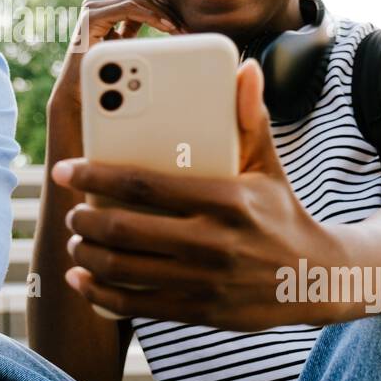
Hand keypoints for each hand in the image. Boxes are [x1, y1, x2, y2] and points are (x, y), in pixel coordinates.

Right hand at [47, 0, 184, 129]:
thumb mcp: (123, 44)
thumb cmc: (102, 73)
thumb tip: (164, 20)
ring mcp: (93, 8)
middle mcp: (98, 4)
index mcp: (106, 8)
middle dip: (168, 8)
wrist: (79, 92)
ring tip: (178, 29)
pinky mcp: (92, 17)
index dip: (166, 6)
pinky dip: (150, 16)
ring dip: (163, 13)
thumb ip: (134, 27)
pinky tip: (165, 27)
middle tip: (186, 27)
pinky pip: (128, 8)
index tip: (183, 24)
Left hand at [50, 58, 354, 331]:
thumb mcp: (268, 164)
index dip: (95, 175)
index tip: (64, 168)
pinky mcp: (200, 312)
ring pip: (125, 269)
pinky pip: (137, 304)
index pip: (143, 185)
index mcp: (224, 200)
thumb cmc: (281, 211)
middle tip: (71, 208)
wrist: (316, 279)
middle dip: (85, 218)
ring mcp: (205, 281)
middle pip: (125, 229)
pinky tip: (83, 278)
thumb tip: (243, 68)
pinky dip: (101, 293)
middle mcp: (213, 242)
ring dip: (88, 253)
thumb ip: (249, 117)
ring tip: (77, 238)